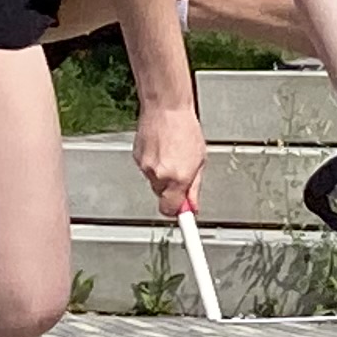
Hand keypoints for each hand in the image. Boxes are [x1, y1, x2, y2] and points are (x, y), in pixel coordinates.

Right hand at [135, 98, 205, 219]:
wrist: (166, 107)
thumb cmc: (185, 127)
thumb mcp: (199, 159)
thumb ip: (195, 186)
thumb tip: (193, 204)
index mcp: (178, 177)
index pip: (173, 210)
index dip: (178, 218)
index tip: (185, 230)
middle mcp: (160, 175)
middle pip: (163, 197)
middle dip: (172, 189)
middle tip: (181, 174)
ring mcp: (146, 166)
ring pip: (154, 182)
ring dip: (163, 174)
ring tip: (171, 154)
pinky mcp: (137, 158)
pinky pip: (147, 169)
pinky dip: (154, 163)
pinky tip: (161, 148)